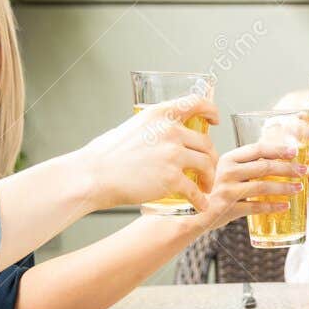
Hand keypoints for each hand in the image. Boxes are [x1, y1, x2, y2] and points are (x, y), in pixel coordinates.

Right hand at [78, 97, 218, 210]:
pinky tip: (200, 205)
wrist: (94, 175)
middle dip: (211, 157)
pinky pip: (195, 190)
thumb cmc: (106, 155)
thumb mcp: (132, 127)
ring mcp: (173, 155)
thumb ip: (153, 128)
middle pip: (205, 143)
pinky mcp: (171, 179)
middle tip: (208, 168)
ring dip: (209, 178)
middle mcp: (170, 131)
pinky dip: (200, 200)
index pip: (196, 103)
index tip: (214, 120)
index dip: (210, 110)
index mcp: (160, 114)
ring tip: (205, 187)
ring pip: (206, 165)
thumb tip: (164, 133)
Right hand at [195, 140, 305, 228]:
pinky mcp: (228, 208)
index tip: (295, 151)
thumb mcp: (228, 172)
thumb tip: (280, 160)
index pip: (257, 149)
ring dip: (284, 187)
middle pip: (264, 166)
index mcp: (229, 158)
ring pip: (262, 186)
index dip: (278, 149)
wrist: (195, 212)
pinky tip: (285, 206)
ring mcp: (227, 190)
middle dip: (288, 168)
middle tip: (304, 171)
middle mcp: (227, 171)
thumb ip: (248, 166)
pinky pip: (256, 207)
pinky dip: (272, 206)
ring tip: (299, 189)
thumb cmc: (217, 190)